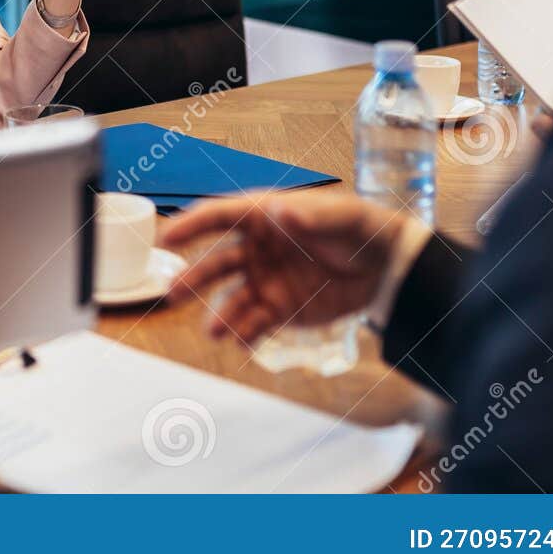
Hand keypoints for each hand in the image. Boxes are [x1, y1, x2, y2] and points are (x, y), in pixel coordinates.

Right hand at [161, 189, 417, 344]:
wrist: (386, 268)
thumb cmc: (360, 230)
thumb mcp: (343, 217)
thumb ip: (312, 217)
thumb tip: (281, 212)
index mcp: (264, 216)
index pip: (220, 217)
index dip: (191, 225)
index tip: (166, 236)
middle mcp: (256, 249)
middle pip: (216, 262)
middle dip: (194, 277)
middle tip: (172, 292)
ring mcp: (264, 281)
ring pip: (231, 299)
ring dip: (219, 314)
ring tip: (213, 331)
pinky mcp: (279, 309)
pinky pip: (255, 323)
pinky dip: (244, 333)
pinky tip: (238, 341)